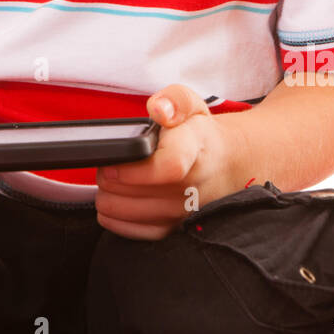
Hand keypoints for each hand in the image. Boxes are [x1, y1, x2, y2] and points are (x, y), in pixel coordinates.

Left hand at [94, 83, 243, 239]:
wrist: (227, 163)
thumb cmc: (199, 134)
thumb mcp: (191, 104)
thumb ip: (174, 100)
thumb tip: (159, 109)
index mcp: (196, 149)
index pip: (169, 167)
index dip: (134, 170)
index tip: (111, 163)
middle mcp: (193, 185)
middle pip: (139, 194)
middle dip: (110, 178)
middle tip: (106, 165)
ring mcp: (186, 212)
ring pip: (131, 214)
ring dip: (110, 198)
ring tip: (109, 181)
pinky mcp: (177, 229)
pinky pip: (138, 233)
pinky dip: (117, 220)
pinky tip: (113, 203)